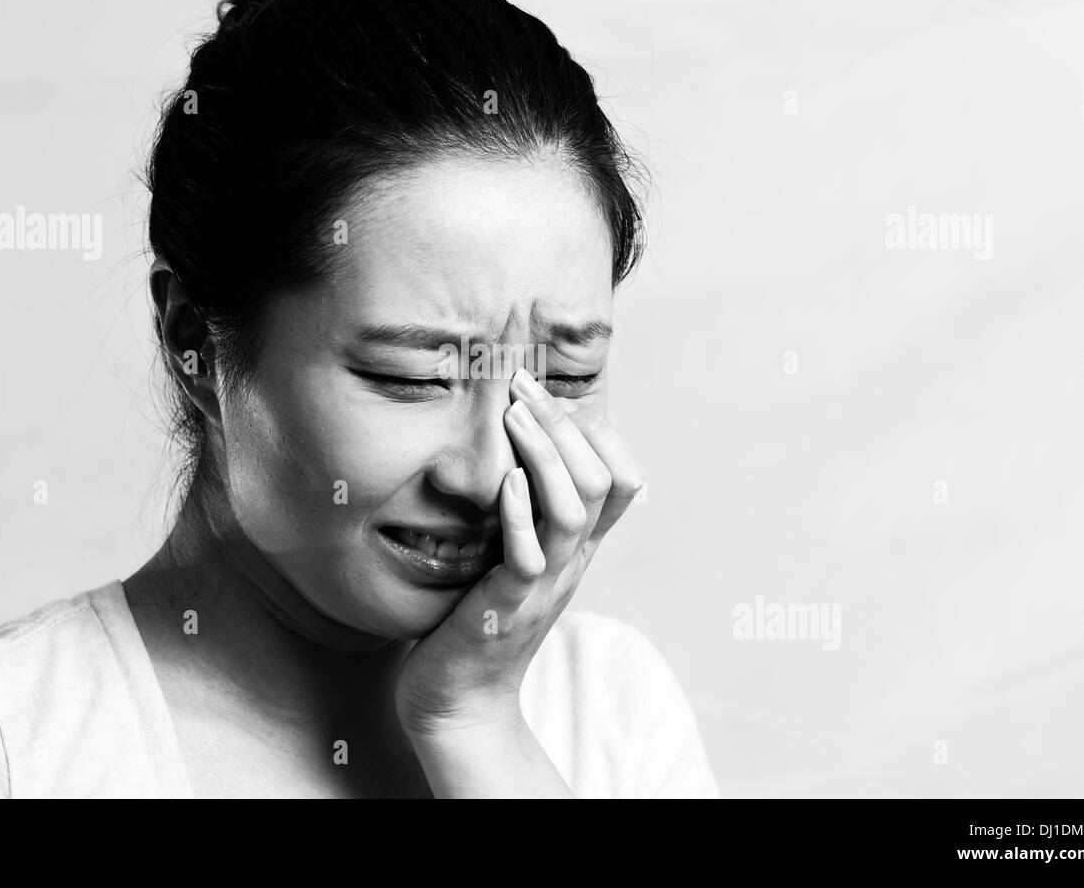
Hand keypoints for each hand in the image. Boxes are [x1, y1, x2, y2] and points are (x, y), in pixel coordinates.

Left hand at [394, 366, 644, 739]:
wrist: (460, 700)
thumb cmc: (478, 619)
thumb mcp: (514, 556)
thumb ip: (526, 512)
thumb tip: (516, 450)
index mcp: (575, 546)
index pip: (623, 479)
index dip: (599, 431)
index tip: (551, 394)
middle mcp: (569, 561)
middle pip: (601, 481)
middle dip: (564, 423)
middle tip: (522, 384)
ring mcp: (541, 584)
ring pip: (573, 510)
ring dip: (545, 454)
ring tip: (513, 415)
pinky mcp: (504, 607)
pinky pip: (527, 557)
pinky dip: (520, 514)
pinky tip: (505, 483)